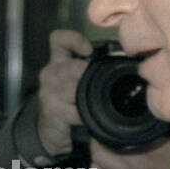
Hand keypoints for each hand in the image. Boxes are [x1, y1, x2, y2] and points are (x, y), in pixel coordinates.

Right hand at [36, 29, 92, 157]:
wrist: (51, 129)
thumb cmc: (69, 101)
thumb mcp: (76, 80)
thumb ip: (91, 69)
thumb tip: (121, 64)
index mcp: (58, 61)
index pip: (58, 39)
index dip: (74, 40)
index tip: (89, 50)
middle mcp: (50, 73)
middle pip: (70, 67)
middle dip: (88, 76)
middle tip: (99, 85)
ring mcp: (48, 91)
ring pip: (72, 88)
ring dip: (87, 97)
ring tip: (94, 103)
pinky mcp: (51, 109)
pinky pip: (73, 110)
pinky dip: (84, 115)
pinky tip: (87, 118)